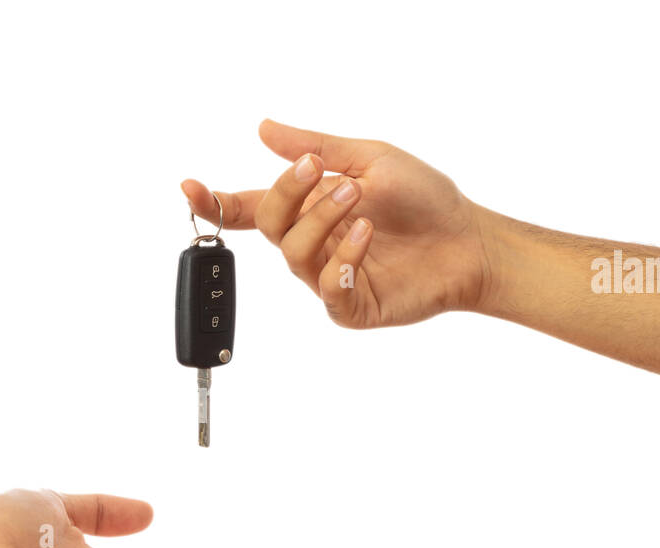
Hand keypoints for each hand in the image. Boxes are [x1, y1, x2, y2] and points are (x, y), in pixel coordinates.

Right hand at [182, 120, 497, 328]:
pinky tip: (366, 234)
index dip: (217, 201)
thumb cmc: (424, 200)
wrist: (469, 240)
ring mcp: (329, 278)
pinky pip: (326, 290)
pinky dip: (342, 259)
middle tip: (324, 172)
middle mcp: (313, 245)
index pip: (250, 208)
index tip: (190, 187)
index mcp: (310, 211)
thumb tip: (264, 128)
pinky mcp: (351, 307)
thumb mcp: (368, 157)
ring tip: (357, 197)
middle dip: (289, 195)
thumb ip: (313, 145)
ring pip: (293, 254)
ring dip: (320, 219)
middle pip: (268, 225)